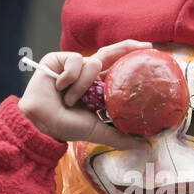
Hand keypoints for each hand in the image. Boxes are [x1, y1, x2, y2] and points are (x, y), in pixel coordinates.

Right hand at [18, 39, 151, 148]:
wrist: (43, 122)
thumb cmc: (66, 127)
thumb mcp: (99, 132)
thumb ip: (121, 138)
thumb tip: (146, 147)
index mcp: (97, 88)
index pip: (117, 69)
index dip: (132, 59)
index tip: (150, 52)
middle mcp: (88, 75)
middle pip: (111, 54)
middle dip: (128, 48)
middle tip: (145, 47)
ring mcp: (74, 66)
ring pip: (93, 63)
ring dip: (83, 86)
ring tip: (69, 101)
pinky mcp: (59, 59)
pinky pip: (76, 60)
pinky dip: (70, 77)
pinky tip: (59, 87)